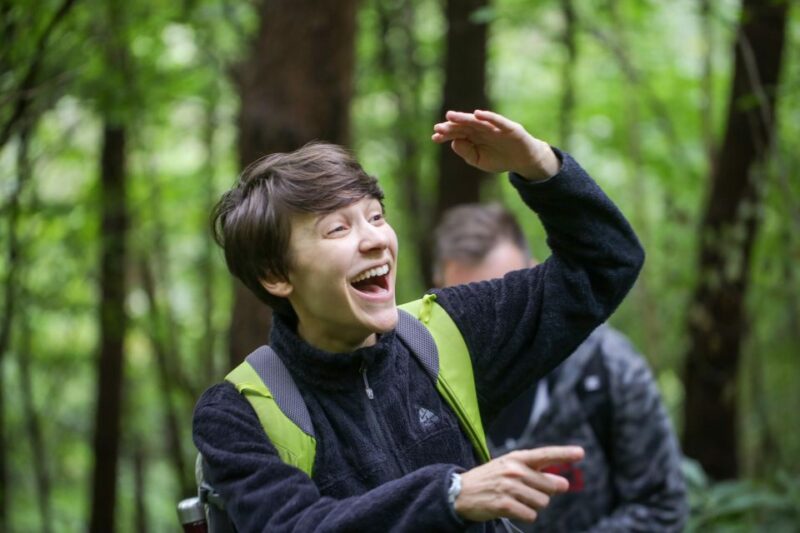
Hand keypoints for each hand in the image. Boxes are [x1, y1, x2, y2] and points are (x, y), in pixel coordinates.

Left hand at [431, 110, 559, 180]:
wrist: (523, 161)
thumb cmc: (500, 159)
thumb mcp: (480, 161)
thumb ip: (467, 153)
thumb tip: (453, 142)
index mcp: (475, 136)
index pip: (458, 133)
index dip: (446, 134)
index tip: (435, 137)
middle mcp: (483, 129)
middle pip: (465, 125)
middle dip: (451, 126)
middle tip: (438, 127)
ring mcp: (496, 127)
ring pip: (478, 121)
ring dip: (464, 118)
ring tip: (451, 116)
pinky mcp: (509, 128)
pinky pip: (498, 121)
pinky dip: (488, 117)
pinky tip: (478, 114)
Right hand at [454, 445, 583, 522]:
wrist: (460, 492)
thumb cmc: (490, 479)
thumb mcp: (510, 469)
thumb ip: (537, 473)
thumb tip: (564, 483)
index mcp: (516, 458)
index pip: (544, 454)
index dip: (563, 454)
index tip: (580, 453)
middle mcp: (514, 470)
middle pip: (549, 486)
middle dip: (543, 493)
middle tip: (525, 492)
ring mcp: (509, 487)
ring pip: (542, 503)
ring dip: (533, 505)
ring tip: (515, 500)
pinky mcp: (504, 504)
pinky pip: (530, 515)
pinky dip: (524, 515)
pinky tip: (511, 509)